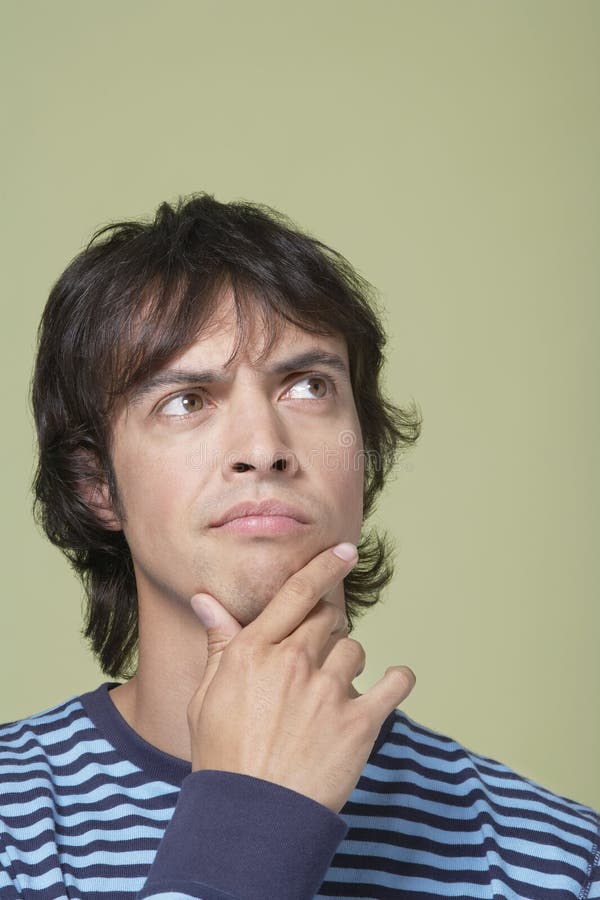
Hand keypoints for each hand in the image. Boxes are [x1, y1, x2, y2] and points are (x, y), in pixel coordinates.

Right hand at [187, 542, 414, 813]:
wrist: (251, 817)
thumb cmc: (223, 754)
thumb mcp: (208, 695)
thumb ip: (219, 643)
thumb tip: (207, 599)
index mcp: (255, 651)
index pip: (296, 593)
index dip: (323, 567)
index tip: (343, 551)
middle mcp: (294, 662)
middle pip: (328, 619)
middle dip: (327, 628)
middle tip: (318, 654)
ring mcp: (329, 691)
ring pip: (355, 650)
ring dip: (348, 663)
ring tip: (332, 691)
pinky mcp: (360, 722)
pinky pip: (394, 684)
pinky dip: (397, 680)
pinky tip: (393, 682)